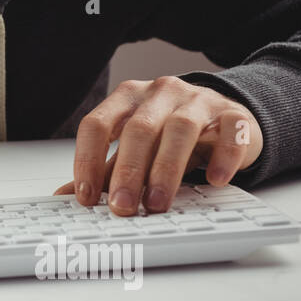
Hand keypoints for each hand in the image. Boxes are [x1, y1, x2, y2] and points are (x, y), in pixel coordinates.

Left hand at [52, 77, 262, 215]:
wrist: (224, 119)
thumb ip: (104, 169)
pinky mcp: (234, 114)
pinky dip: (223, 156)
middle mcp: (160, 93)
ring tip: (157, 202)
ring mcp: (198, 100)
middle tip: (122, 207)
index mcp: (127, 98)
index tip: (86, 197)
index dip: (87, 160)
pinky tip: (215, 180)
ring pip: (180, 129)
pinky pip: (230, 131)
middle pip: (138, 129)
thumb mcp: (135, 149)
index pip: (97, 124)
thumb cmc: (171, 134)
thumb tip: (66, 196)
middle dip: (127, 171)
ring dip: (166, 169)